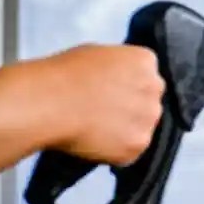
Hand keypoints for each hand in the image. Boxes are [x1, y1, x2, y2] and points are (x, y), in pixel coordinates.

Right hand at [29, 44, 165, 165]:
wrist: (50, 103)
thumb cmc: (63, 75)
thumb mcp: (96, 54)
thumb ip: (118, 67)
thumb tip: (118, 79)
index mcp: (145, 61)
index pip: (146, 74)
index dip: (127, 84)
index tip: (112, 89)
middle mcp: (154, 89)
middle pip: (149, 101)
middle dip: (132, 106)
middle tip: (104, 110)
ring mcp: (148, 119)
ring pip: (142, 127)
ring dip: (126, 129)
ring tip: (96, 126)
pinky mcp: (138, 145)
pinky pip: (131, 149)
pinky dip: (115, 149)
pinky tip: (95, 139)